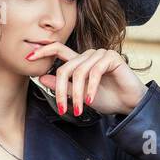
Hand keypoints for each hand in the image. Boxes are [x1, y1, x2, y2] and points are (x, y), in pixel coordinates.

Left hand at [27, 43, 147, 117]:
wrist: (130, 103)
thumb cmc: (108, 99)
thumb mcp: (81, 96)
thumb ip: (64, 87)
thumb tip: (42, 78)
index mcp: (80, 61)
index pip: (58, 50)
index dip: (43, 50)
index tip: (28, 57)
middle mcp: (89, 55)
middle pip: (66, 68)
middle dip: (60, 90)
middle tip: (62, 108)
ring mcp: (100, 54)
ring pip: (79, 72)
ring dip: (77, 94)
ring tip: (79, 110)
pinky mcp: (112, 57)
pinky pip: (95, 71)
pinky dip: (91, 87)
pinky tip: (90, 100)